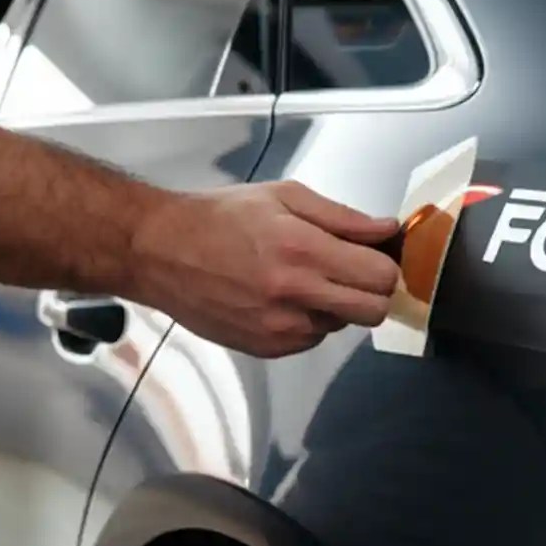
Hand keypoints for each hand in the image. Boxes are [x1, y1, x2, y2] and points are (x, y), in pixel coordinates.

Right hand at [128, 181, 399, 357]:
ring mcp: (279, 328)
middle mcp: (294, 295)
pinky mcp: (265, 348)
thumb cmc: (220, 217)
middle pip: (372, 312)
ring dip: (337, 305)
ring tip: (304, 278)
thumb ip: (343, 217)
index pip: (380, 277)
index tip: (377, 257)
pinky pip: (312, 339)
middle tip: (354, 272)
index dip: (386, 266)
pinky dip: (310, 320)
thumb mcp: (285, 197)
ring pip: (342, 326)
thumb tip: (386, 230)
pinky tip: (283, 296)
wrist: (159, 252)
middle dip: (372, 291)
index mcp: (303, 251)